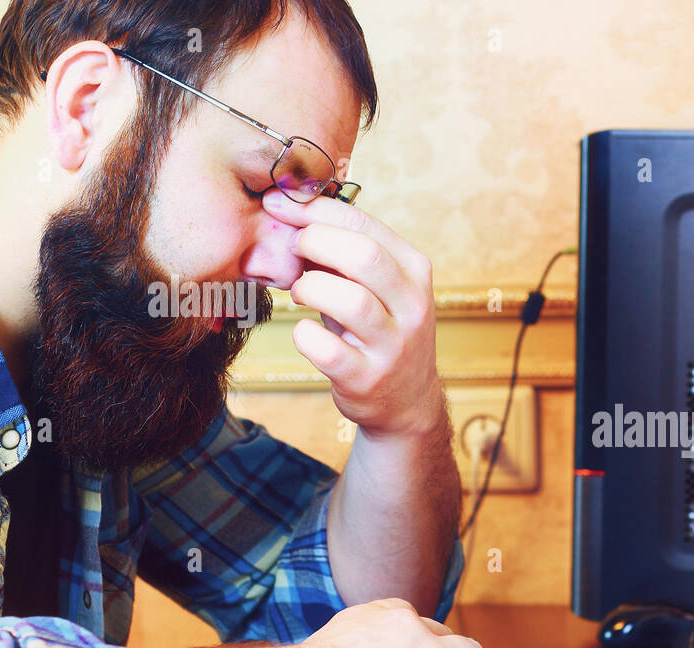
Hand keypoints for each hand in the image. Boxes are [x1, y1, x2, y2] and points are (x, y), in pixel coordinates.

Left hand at [263, 190, 439, 437]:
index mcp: (414, 271)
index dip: (314, 208)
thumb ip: (347, 250)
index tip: (278, 202)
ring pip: (350, 301)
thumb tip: (290, 207)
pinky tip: (306, 333)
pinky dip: (304, 336)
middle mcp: (412, 306)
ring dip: (309, 289)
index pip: (365, 223)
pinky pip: (326, 349)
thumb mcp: (379, 286)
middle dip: (314, 243)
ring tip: (299, 293)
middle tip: (291, 249)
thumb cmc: (379, 329)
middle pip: (363, 256)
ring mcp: (393, 345)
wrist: (406, 399)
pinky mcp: (368, 379)